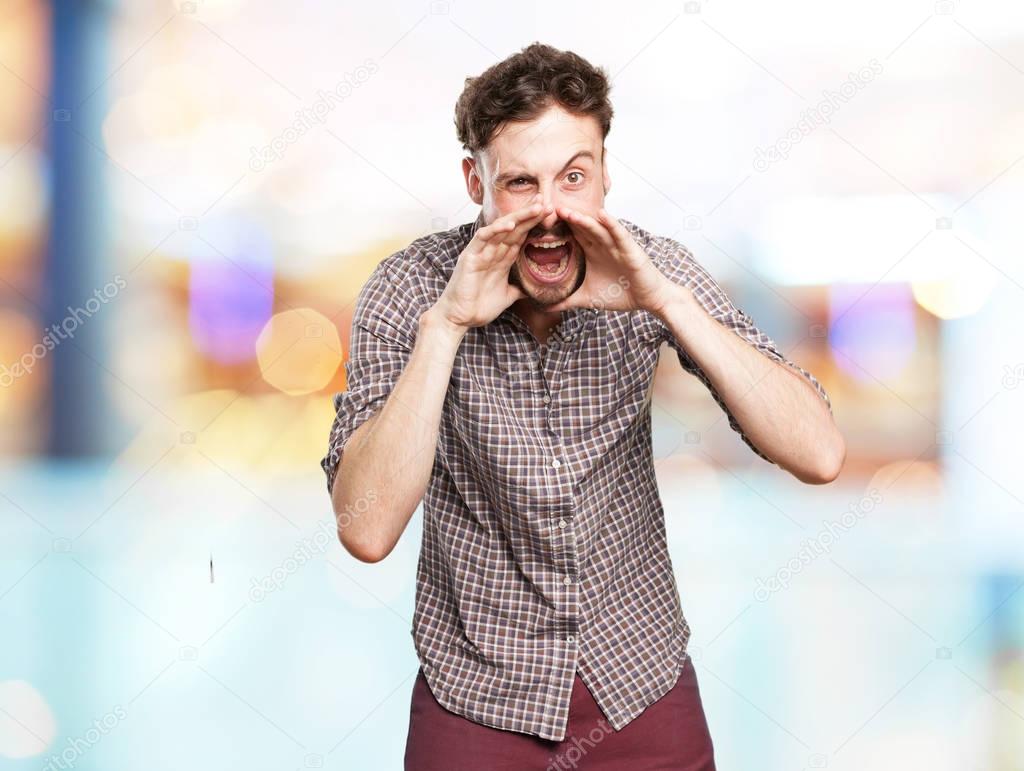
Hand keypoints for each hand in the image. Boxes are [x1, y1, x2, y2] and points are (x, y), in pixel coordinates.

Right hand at [432, 196, 547, 330]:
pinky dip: (496, 229)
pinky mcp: (470, 257)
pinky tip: (510, 223)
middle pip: (514, 228)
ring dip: (519, 217)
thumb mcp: (507, 297)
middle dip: (530, 215)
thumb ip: (519, 289)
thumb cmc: (479, 307)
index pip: (520, 236)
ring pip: (501, 229)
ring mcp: (481, 252)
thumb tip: (535, 290)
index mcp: (500, 259)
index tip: (550, 214)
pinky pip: (483, 238)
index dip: (534, 224)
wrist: (459, 318)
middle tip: (547, 202)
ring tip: (536, 207)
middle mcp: (491, 252)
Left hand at [545, 206, 678, 314]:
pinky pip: (619, 234)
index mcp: (591, 251)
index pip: (571, 235)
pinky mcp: (630, 249)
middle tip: (545, 209)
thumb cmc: (621, 293)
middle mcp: (602, 244)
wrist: (648, 298)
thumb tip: (544, 307)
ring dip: (583, 220)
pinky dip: (611, 224)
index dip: (555, 228)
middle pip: (580, 227)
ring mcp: (616, 245)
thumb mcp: (588, 298)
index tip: (536, 222)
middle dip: (564, 219)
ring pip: (597, 229)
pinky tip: (602, 215)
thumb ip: (566, 300)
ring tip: (567, 212)